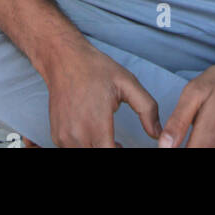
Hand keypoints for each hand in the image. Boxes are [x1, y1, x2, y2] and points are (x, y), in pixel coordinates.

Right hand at [44, 41, 162, 147]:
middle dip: (111, 152)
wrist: (64, 59)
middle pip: (98, 156)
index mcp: (96, 124)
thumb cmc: (95, 69)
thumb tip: (157, 133)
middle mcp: (77, 134)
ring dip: (98, 150)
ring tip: (108, 140)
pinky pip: (72, 150)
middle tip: (121, 145)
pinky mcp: (56, 136)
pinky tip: (94, 137)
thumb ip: (147, 109)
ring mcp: (64, 137)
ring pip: (86, 154)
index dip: (122, 153)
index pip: (110, 154)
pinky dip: (85, 147)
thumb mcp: (127, 83)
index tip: (127, 146)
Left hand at [158, 58, 214, 147]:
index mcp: (207, 138)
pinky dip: (212, 146)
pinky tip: (208, 137)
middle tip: (189, 131)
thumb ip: (177, 122)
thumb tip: (163, 147)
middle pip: (196, 156)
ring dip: (199, 146)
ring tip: (199, 133)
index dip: (173, 150)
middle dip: (188, 146)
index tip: (172, 142)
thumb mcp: (194, 93)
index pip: (185, 156)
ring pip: (209, 156)